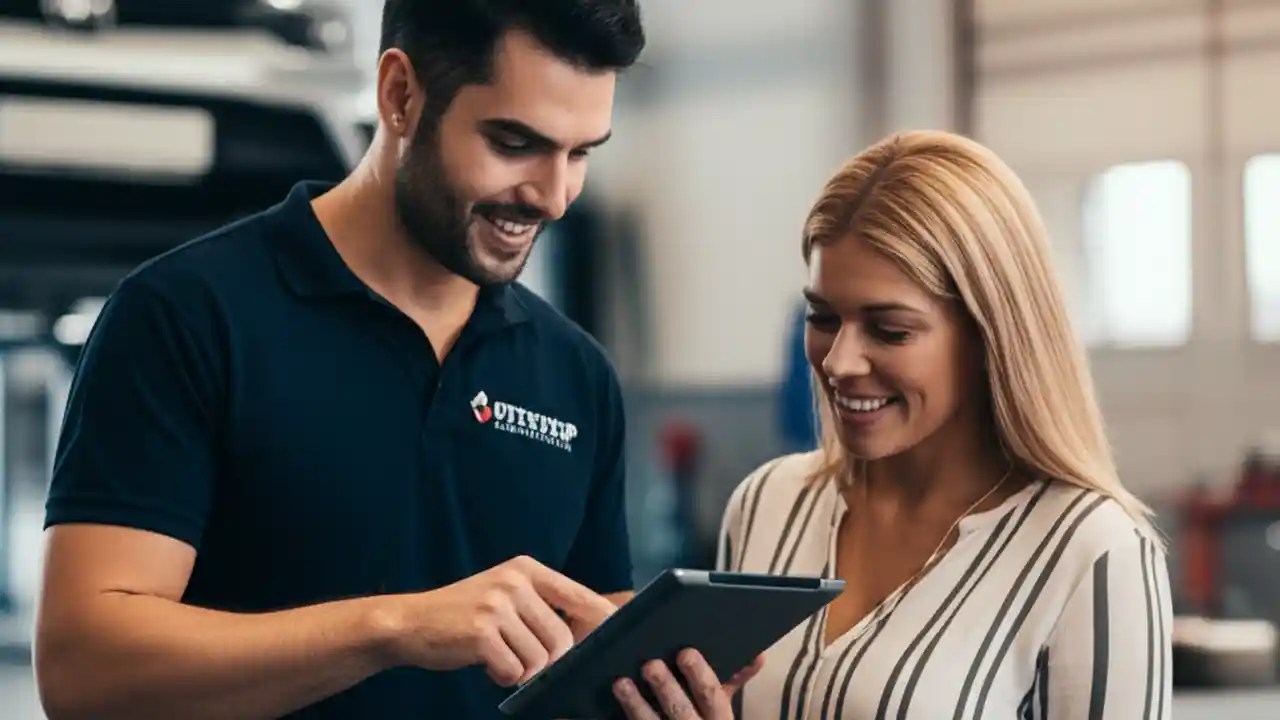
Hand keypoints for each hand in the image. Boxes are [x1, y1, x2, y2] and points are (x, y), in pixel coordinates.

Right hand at [379, 555, 617, 686]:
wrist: (408, 623)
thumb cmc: (462, 617)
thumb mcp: (504, 596)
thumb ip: (541, 608)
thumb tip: (589, 632)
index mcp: (525, 569)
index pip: (578, 596)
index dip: (602, 619)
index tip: (620, 633)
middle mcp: (514, 581)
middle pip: (562, 638)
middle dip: (548, 660)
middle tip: (522, 661)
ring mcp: (497, 604)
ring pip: (539, 658)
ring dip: (522, 669)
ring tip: (498, 656)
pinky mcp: (482, 631)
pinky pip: (513, 671)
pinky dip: (501, 676)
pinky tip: (484, 662)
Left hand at [612, 650, 763, 719]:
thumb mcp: (718, 710)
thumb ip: (733, 682)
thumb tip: (758, 654)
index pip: (714, 699)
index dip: (700, 677)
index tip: (685, 652)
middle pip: (682, 714)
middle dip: (667, 689)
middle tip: (650, 664)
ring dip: (636, 705)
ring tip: (621, 683)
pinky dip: (624, 718)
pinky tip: (607, 707)